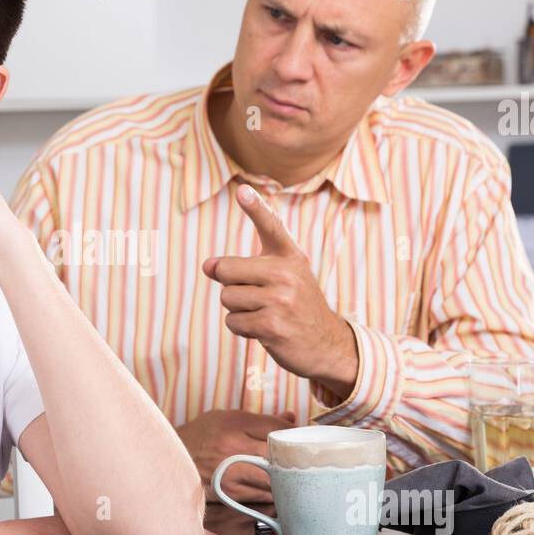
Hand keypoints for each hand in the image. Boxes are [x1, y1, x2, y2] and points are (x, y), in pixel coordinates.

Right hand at [176, 408, 296, 504]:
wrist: (171, 460)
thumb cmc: (201, 436)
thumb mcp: (227, 418)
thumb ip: (261, 420)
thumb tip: (292, 417)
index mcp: (235, 424)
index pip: (278, 428)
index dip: (295, 434)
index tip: (302, 438)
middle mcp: (234, 446)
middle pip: (280, 455)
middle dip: (296, 459)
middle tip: (307, 460)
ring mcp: (232, 471)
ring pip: (275, 479)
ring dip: (289, 479)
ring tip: (298, 477)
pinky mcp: (230, 492)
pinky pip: (263, 495)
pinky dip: (275, 493)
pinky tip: (281, 490)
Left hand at [202, 184, 358, 395]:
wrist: (326, 344)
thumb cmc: (296, 307)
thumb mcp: (284, 277)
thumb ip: (246, 267)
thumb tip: (208, 266)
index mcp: (290, 257)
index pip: (271, 226)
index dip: (256, 207)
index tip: (243, 190)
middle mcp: (287, 274)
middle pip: (226, 271)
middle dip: (231, 287)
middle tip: (256, 297)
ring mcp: (280, 300)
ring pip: (227, 299)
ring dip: (238, 311)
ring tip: (264, 314)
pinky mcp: (272, 325)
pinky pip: (233, 322)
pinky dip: (242, 329)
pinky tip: (264, 330)